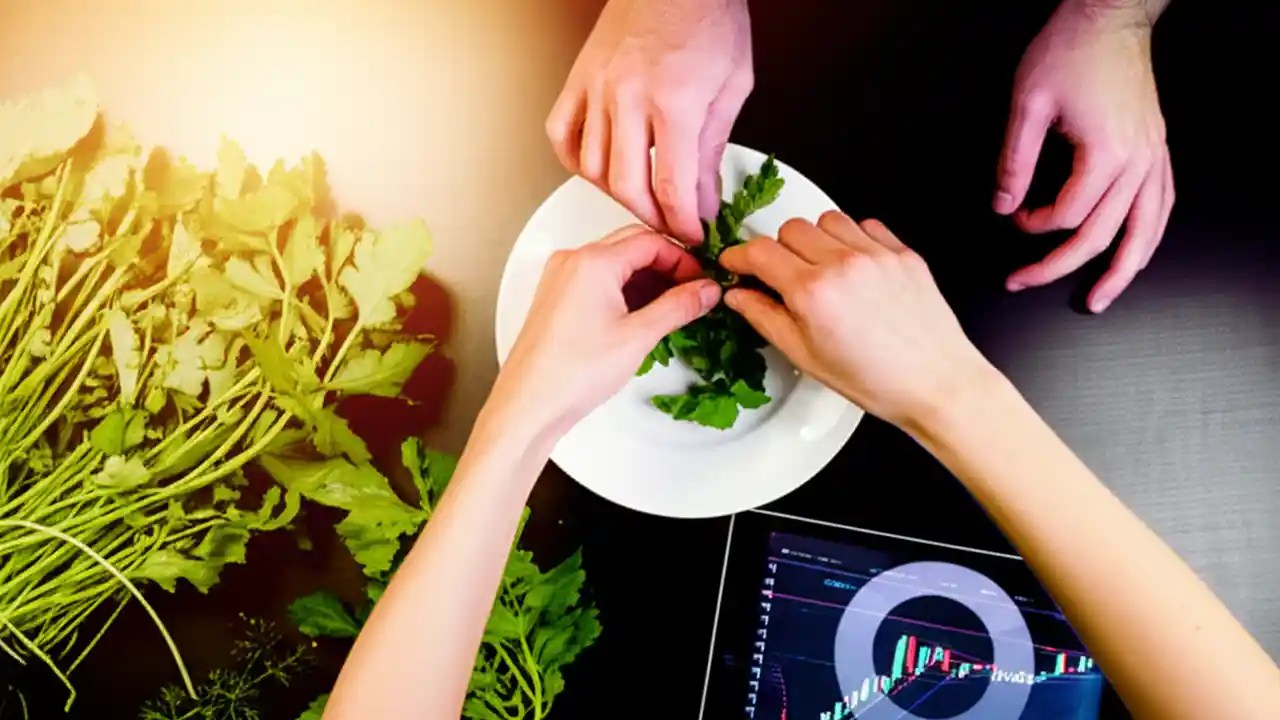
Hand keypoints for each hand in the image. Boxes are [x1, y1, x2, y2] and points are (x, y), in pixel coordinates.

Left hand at [490, 226, 720, 439]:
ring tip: (673, 308)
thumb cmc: (572, 373)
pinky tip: (644, 315)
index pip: (651, 241)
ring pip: (616, 264)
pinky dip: (625, 291)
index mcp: (592, 262)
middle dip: (667, 266)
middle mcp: (573, 261)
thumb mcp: (638, 337)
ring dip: (647, 280)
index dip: (683, 260)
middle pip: (633, 246)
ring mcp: (562, 278)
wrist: (529, 404)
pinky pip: (599, 280)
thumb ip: (678, 307)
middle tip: (693, 291)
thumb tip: (706, 291)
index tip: (702, 281)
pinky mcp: (558, 297)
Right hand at [545, 0, 752, 242]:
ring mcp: (598, 89)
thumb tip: (703, 199)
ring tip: (641, 197)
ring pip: (592, 168)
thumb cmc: (708, 20)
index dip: (685, 224)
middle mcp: (629, 97)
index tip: (695, 233)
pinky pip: (561, 135)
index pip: (674, 189)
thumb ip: (713, 149)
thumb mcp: (732, 86)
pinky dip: (575, 162)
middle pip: (629, 187)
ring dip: (617, 194)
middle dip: (653, 218)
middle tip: (670, 223)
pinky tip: (598, 168)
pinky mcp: (579, 80)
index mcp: (675, 102)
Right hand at [719, 213, 990, 429]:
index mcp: (813, 292)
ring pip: (826, 220)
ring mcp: (876, 254)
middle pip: (790, 229)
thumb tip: (738, 296)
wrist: (936, 383)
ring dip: (815, 239)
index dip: (739, 257)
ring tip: (821, 270)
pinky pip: (865, 225)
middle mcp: (843, 263)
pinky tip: (853, 268)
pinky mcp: (903, 253)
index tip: (736, 265)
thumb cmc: (876, 380)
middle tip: (782, 277)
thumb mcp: (805, 356)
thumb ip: (765, 318)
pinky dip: (852, 240)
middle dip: (778, 250)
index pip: (759, 252)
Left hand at [994, 1, 1173, 312]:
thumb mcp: (1026, 105)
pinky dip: (1148, 238)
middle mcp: (1138, 160)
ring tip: (1099, 299)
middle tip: (1025, 283)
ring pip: (1146, 231)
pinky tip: (1135, 254)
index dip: (1034, 226)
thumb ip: (1014, 161)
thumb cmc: (1070, 52)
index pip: (1067, 214)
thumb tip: (1003, 205)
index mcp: (1107, 151)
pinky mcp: (1158, 150)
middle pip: (1102, 235)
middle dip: (1059, 267)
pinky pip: (1162, 206)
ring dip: (1122, 271)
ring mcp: (1154, 157)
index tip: (1014, 221)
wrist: (1109, 18)